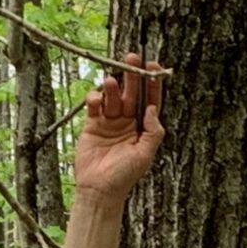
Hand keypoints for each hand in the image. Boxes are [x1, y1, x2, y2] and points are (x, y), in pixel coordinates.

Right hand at [73, 53, 163, 202]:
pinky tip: (96, 99)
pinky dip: (95, 98)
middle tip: (131, 57)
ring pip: (113, 96)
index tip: (152, 66)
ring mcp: (110, 122)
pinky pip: (95, 105)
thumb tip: (154, 109)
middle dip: (132, 76)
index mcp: (143, 128)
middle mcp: (128, 122)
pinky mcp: (92, 124)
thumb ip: (153, 132)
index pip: (150, 101)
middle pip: (132, 93)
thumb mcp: (145, 155)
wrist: (99, 189)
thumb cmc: (124, 176)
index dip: (152, 84)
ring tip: (110, 83)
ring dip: (113, 87)